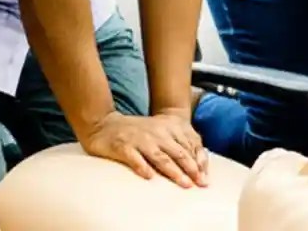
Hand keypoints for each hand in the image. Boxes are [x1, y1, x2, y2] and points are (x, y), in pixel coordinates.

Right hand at [81, 110, 207, 187]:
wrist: (103, 124)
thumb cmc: (136, 132)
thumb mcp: (159, 132)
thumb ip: (176, 145)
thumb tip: (196, 165)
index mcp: (166, 128)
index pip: (186, 146)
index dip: (197, 162)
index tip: (204, 178)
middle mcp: (155, 133)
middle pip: (177, 152)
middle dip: (190, 169)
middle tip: (198, 183)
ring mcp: (139, 139)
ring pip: (160, 157)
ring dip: (173, 171)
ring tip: (183, 182)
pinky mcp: (123, 146)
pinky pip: (134, 158)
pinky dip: (142, 167)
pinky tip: (149, 177)